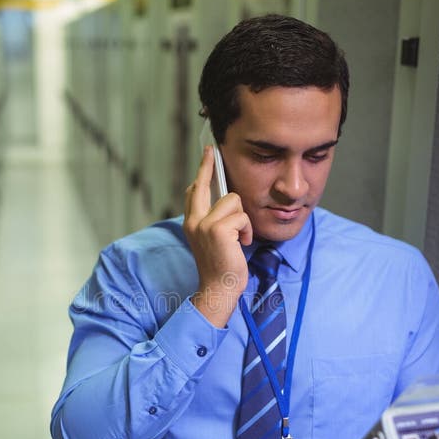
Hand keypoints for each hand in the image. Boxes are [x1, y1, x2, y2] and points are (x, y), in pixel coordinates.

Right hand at [184, 145, 252, 326]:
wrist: (219, 288)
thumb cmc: (221, 265)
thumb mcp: (212, 239)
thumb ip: (213, 219)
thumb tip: (226, 197)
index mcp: (191, 222)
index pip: (194, 190)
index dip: (201, 171)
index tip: (207, 154)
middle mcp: (193, 220)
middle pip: (203, 184)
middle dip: (208, 165)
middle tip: (211, 149)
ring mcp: (204, 224)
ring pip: (233, 200)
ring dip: (242, 218)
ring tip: (240, 237)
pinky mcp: (218, 230)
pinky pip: (242, 217)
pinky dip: (247, 230)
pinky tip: (243, 244)